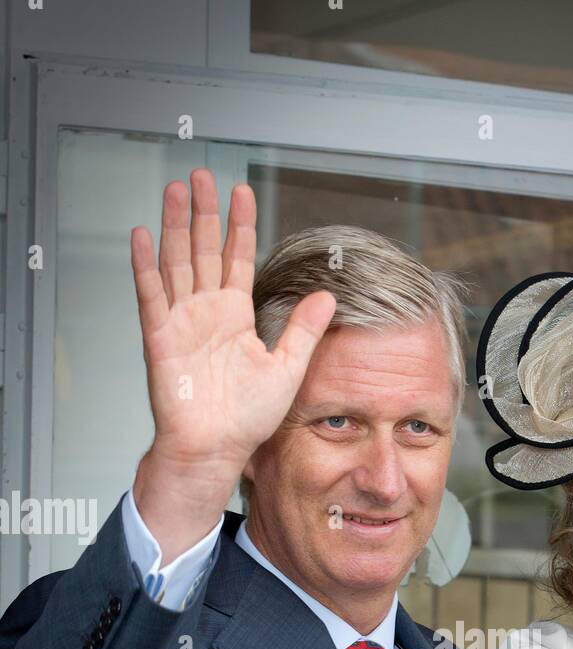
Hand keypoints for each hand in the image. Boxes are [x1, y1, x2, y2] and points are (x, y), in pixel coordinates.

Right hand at [130, 169, 336, 506]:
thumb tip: (328, 296)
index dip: (238, 225)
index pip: (236, 259)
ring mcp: (181, 322)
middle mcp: (206, 313)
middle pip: (202, 250)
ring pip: (176, 262)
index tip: (241, 191)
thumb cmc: (247, 419)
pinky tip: (143, 235)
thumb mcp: (287, 368)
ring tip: (176, 190)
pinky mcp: (160, 337)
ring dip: (174, 225)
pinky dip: (145, 265)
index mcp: (235, 317)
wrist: (216, 448)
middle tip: (202, 176)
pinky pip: (151, 295)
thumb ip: (303, 330)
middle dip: (202, 212)